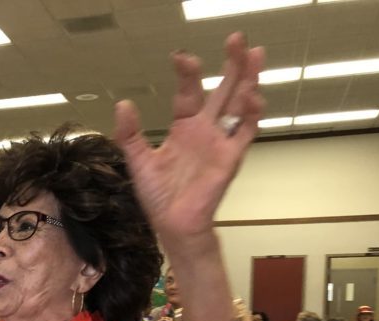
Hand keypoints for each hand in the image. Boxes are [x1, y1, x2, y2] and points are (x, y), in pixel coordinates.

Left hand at [114, 32, 264, 248]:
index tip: (180, 56)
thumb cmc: (158, 195)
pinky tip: (252, 96)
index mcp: (184, 127)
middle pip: (223, 90)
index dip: (187, 73)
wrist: (172, 224)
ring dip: (248, 80)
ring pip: (239, 104)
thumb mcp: (138, 161)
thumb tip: (123, 104)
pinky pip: (244, 132)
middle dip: (231, 65)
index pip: (188, 92)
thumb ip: (130, 134)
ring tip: (255, 55)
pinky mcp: (230, 158)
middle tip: (237, 38)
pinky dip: (250, 115)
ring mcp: (220, 142)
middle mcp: (205, 130)